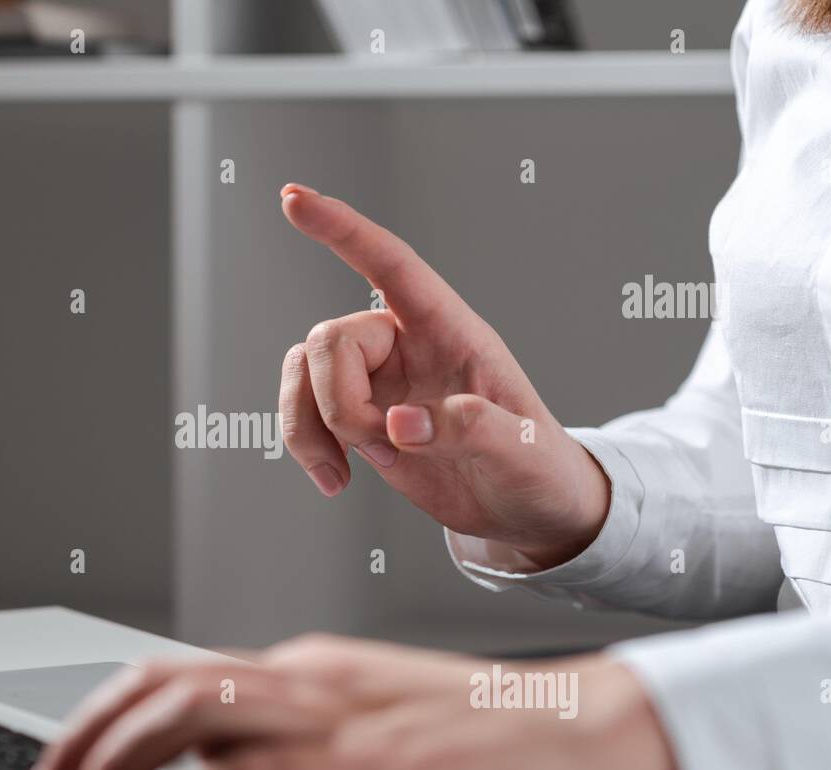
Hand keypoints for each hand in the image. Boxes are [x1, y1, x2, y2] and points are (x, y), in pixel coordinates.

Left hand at [17, 634, 683, 769]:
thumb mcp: (380, 731)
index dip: (105, 716)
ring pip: (187, 716)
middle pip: (161, 686)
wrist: (594, 729)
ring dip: (112, 765)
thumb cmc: (498, 735)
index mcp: (309, 669)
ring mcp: (335, 715)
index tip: (66, 763)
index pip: (178, 674)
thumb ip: (305, 752)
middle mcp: (308, 678)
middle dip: (84, 738)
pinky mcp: (366, 765)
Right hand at [278, 184, 608, 568]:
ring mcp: (378, 381)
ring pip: (305, 371)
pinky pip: (303, 410)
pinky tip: (336, 480)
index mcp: (451, 331)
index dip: (342, 230)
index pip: (391, 265)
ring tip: (355, 473)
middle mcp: (405, 345)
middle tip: (383, 451)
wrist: (524, 509)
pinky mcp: (359, 417)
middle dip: (339, 404)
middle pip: (331, 340)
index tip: (293, 200)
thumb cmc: (537, 467)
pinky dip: (306, 445)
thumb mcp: (524, 450)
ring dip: (312, 427)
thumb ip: (471, 429)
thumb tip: (400, 424)